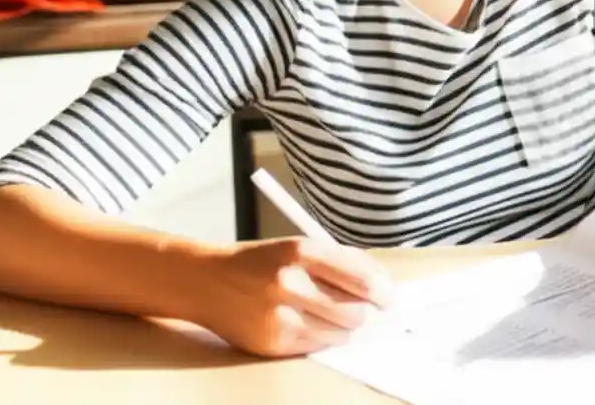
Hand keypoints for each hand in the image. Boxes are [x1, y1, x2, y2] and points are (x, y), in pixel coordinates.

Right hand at [199, 237, 393, 356]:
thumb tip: (384, 287)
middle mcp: (288, 282)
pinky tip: (307, 323)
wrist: (205, 281)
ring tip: (329, 314)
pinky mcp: (271, 342)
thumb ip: (341, 263)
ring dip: (343, 327)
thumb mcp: (299, 248)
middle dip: (364, 312)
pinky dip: (321, 337)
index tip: (388, 298)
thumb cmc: (261, 262)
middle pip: (354, 311)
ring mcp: (278, 315)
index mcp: (300, 251)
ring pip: (340, 333)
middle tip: (361, 308)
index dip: (382, 291)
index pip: (360, 278)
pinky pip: (317, 346)